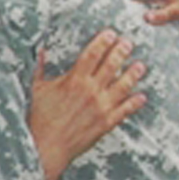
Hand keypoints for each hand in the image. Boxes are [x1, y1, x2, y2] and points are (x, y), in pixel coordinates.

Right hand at [29, 30, 146, 179]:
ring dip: (133, 74)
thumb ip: (40, 69)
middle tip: (128, 43)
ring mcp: (102, 107)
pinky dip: (135, 102)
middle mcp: (91, 91)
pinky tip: (141, 96)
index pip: (92, 55)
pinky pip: (126, 110)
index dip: (103, 42)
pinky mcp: (107, 122)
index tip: (110, 33)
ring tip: (141, 65)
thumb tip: (41, 52)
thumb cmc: (39, 118)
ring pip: (124, 85)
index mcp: (74, 80)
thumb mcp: (37, 89)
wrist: (47, 146)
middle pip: (111, 65)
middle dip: (121, 52)